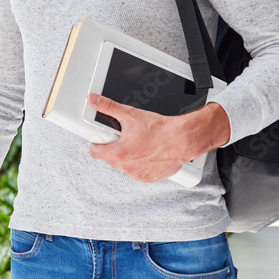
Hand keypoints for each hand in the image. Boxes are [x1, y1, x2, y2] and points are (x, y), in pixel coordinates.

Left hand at [88, 94, 227, 181]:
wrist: (183, 139)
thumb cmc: (160, 129)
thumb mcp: (130, 114)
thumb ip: (108, 107)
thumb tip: (94, 100)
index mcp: (119, 153)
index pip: (95, 152)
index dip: (97, 143)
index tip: (102, 138)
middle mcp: (127, 167)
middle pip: (109, 159)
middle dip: (113, 148)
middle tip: (123, 137)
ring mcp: (138, 174)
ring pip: (123, 166)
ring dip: (126, 156)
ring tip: (137, 143)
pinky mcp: (149, 177)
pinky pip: (137, 171)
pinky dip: (139, 163)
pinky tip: (146, 152)